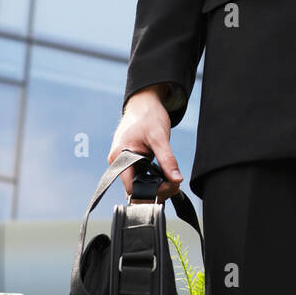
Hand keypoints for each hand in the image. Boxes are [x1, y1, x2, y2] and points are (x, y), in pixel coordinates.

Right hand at [107, 85, 182, 203]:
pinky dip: (154, 179)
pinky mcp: (132, 162)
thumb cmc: (148, 116)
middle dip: (157, 190)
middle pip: (136, 188)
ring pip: (140, 184)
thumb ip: (167, 159)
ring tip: (173, 179)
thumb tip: (177, 179)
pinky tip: (167, 176)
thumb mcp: (159, 137)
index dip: (150, 191)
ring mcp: (125, 163)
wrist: (144, 103)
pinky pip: (142, 176)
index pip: (132, 187)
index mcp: (119, 157)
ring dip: (157, 185)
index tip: (170, 186)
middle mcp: (118, 162)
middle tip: (176, 185)